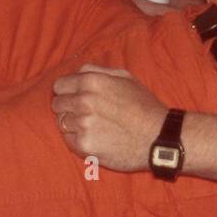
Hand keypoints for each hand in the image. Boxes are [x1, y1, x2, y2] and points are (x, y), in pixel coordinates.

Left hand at [50, 64, 168, 171]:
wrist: (159, 137)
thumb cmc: (143, 105)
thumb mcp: (125, 77)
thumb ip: (97, 71)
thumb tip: (76, 73)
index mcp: (91, 81)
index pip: (59, 86)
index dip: (66, 91)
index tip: (74, 97)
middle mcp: (83, 101)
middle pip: (57, 105)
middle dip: (68, 108)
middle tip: (85, 114)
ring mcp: (83, 124)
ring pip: (62, 123)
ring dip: (73, 125)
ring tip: (93, 126)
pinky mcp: (85, 145)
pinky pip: (69, 140)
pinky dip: (78, 140)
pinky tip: (95, 137)